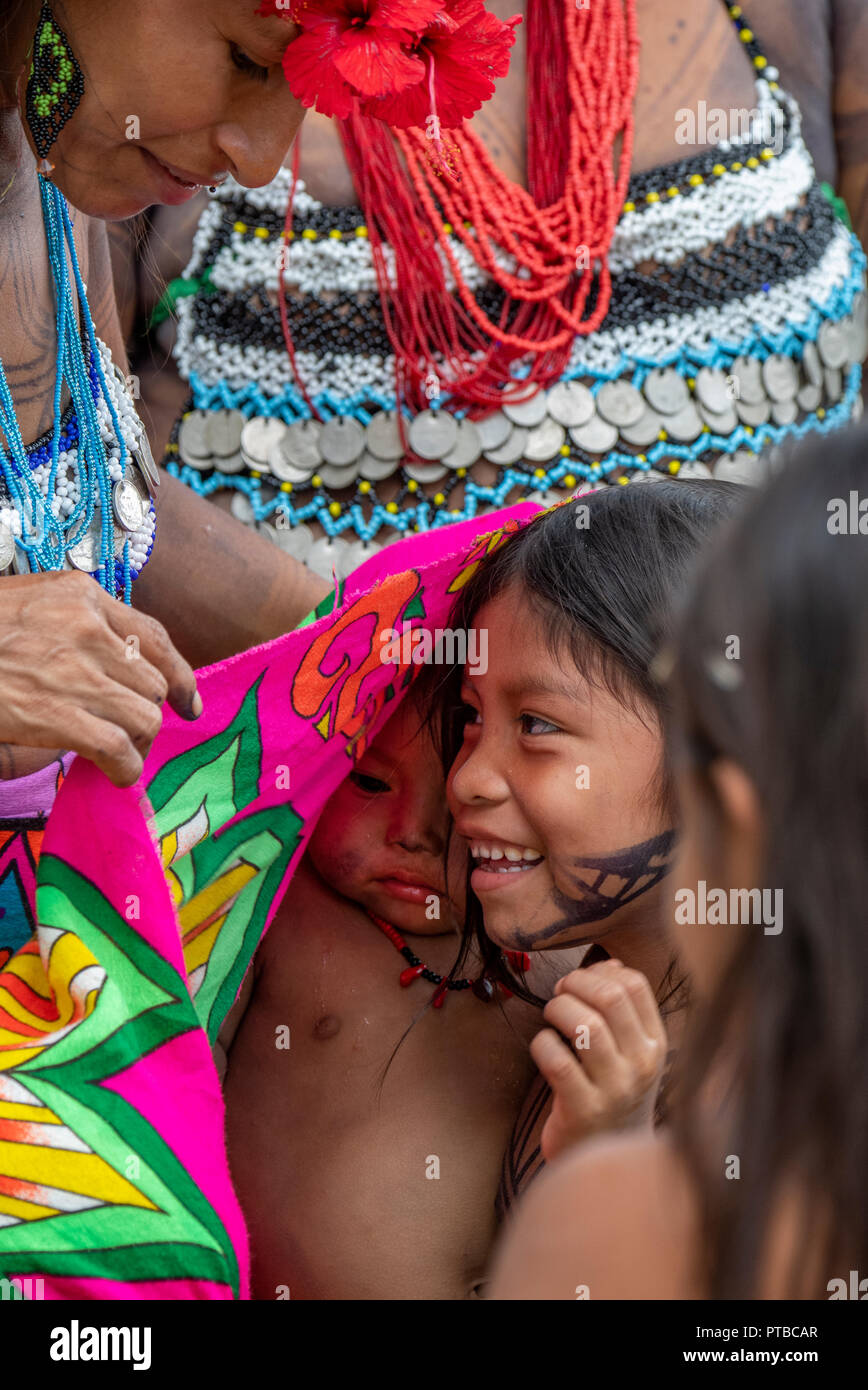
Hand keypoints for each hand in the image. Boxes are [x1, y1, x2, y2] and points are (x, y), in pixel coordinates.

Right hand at [0, 571, 200, 786]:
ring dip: (136, 744)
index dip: (178, 674)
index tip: (186, 702)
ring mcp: (74, 668)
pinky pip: (119, 747)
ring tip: (115, 754)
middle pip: (151, 681)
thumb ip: (73, 623)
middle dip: (146, 714)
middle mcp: (87, 625)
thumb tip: (114, 662)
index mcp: (79, 594)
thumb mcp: (26, 604)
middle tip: (125, 735)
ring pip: (145, 716)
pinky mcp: (58, 712)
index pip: (153, 634)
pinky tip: (114, 775)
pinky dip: (125, 769)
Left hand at [530, 958, 667, 1162]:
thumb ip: (625, 1011)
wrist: (608, 1159)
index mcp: (655, 1044)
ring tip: (551, 1017)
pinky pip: (557, 1060)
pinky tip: (543, 1047)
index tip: (580, 981)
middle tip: (559, 993)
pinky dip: (542, 1043)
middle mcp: (641, 1065)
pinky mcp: (583, 1110)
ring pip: (584, 1026)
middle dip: (575, 984)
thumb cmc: (613, 1093)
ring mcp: (614, 1089)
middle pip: (610, 998)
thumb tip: (611, 963)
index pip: (635, 985)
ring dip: (557, 1009)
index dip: (599, 971)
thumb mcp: (632, 1053)